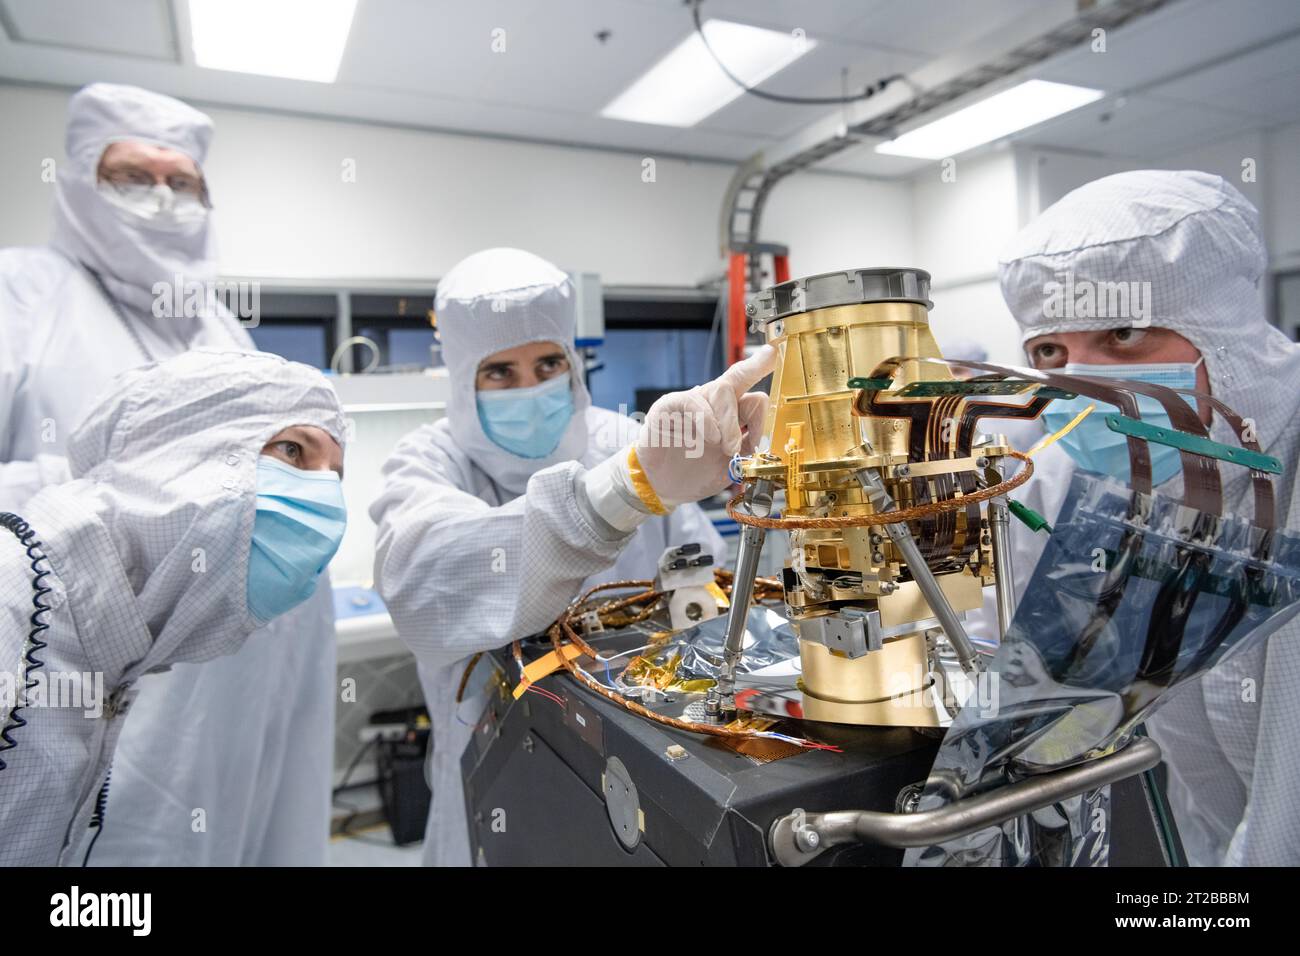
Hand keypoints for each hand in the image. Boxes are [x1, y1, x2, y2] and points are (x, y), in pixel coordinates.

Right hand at [632, 345, 776, 508]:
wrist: (661, 486)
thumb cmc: (696, 473)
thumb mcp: (730, 466)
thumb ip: (746, 451)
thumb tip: (762, 443)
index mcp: (730, 413)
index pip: (747, 386)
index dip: (759, 368)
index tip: (771, 353)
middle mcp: (712, 402)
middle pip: (738, 382)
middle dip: (748, 413)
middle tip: (736, 447)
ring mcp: (691, 402)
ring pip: (720, 390)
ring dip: (728, 421)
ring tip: (724, 447)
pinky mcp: (668, 407)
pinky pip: (692, 402)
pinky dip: (706, 420)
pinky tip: (709, 437)